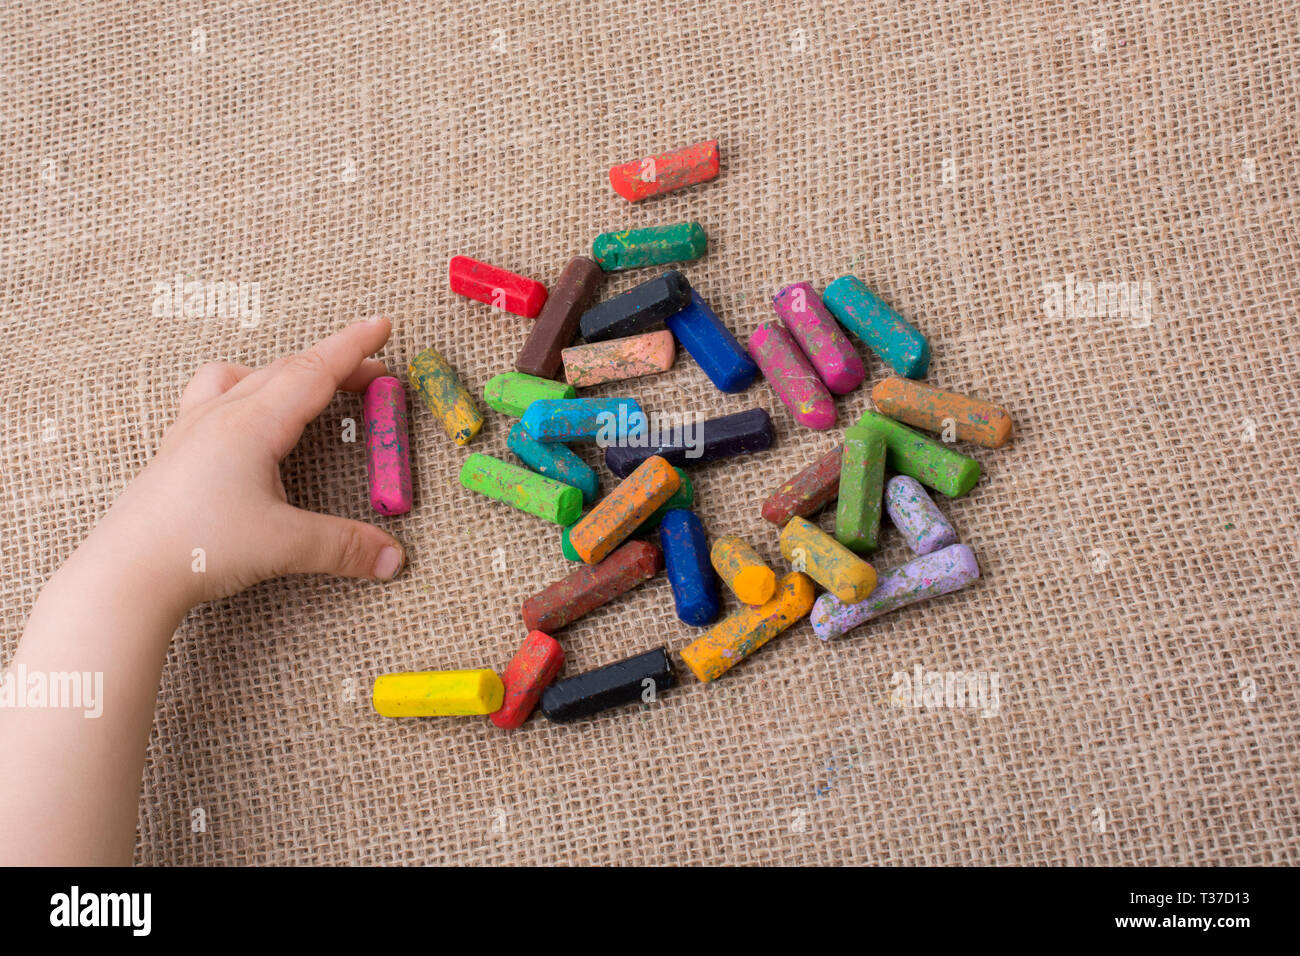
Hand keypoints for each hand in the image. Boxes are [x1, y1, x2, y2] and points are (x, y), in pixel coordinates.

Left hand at [99, 316, 406, 611]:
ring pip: (246, 376)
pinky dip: (244, 390)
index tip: (382, 324)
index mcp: (252, 425)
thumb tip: (394, 557)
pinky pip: (214, 397)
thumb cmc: (197, 548)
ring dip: (287, 372)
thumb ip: (344, 546)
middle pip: (287, 370)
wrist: (125, 572)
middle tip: (373, 372)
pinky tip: (248, 418)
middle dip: (335, 364)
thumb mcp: (284, 546)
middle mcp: (221, 415)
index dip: (352, 347)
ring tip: (309, 387)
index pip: (314, 371)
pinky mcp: (178, 449)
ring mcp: (193, 428)